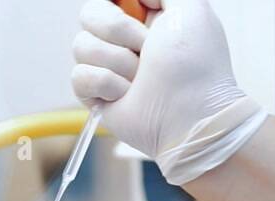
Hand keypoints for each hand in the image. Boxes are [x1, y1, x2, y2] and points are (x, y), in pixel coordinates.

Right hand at [72, 0, 266, 184]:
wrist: (190, 115)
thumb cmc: (195, 66)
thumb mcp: (192, 9)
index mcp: (145, 19)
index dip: (115, 3)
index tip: (132, 10)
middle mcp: (124, 42)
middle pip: (89, 14)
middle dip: (117, 29)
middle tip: (145, 49)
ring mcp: (108, 68)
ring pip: (81, 45)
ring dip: (117, 61)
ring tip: (140, 78)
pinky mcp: (96, 95)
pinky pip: (79, 76)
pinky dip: (105, 83)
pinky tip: (125, 94)